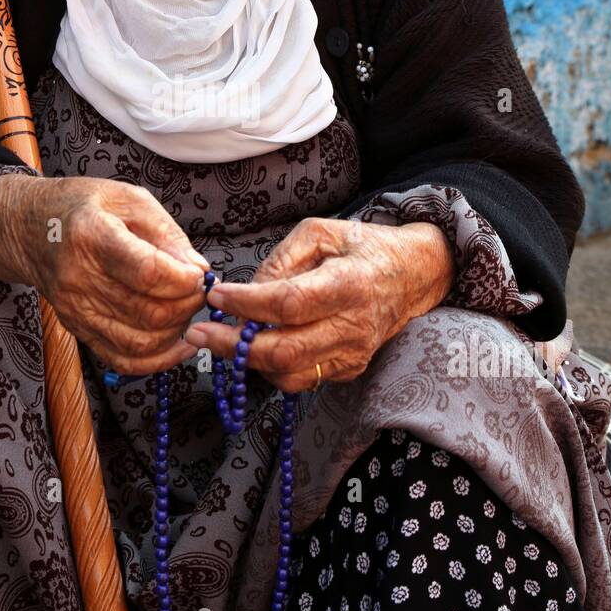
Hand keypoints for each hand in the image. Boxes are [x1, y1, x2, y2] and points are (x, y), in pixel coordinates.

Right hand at [0, 173, 210, 373]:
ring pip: (140, 342)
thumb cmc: (81, 207)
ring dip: (176, 332)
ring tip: (187, 310)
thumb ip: (166, 233)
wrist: (29, 229)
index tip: (198, 274)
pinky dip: (157, 360)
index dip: (184, 280)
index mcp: (92, 235)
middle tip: (199, 291)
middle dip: (187, 306)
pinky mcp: (77, 329)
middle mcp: (79, 278)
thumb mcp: (128, 199)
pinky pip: (122, 359)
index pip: (148, 272)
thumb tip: (198, 270)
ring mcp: (75, 309)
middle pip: (148, 312)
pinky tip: (177, 344)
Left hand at [183, 217, 455, 393]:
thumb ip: (281, 259)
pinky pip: (301, 378)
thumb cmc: (362, 247)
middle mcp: (353, 327)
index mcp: (348, 285)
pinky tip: (255, 345)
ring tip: (222, 339)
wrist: (413, 275)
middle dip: (233, 346)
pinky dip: (271, 366)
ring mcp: (353, 354)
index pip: (288, 304)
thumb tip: (247, 291)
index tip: (215, 296)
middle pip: (284, 351)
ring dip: (248, 361)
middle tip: (198, 334)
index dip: (246, 304)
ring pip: (289, 374)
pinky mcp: (349, 369)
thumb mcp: (320, 233)